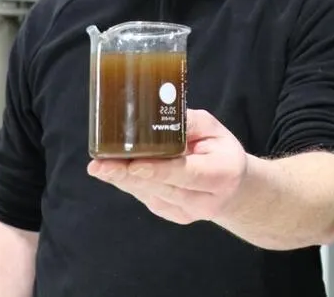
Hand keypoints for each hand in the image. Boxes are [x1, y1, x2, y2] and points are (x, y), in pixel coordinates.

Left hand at [87, 109, 248, 224]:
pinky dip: (131, 184)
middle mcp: (205, 200)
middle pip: (161, 188)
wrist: (235, 188)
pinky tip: (117, 172)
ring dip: (123, 180)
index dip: (158, 171)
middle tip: (99, 166)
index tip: (132, 165)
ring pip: (150, 195)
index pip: (186, 173)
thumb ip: (188, 124)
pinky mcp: (174, 216)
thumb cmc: (221, 151)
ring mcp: (188, 213)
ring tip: (100, 166)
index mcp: (222, 174)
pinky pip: (148, 198)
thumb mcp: (214, 129)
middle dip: (128, 176)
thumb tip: (155, 116)